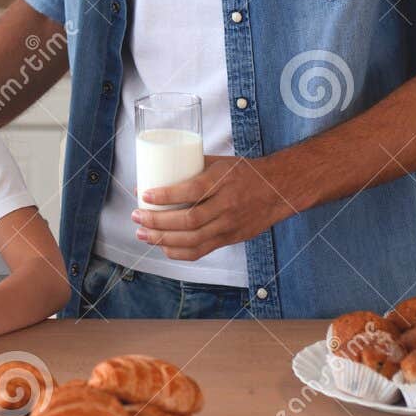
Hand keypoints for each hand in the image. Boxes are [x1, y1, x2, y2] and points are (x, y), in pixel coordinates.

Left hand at [133, 154, 295, 260]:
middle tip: (137, 217)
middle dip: (157, 221)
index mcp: (223, 182)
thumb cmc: (245, 172)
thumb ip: (192, 166)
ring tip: (143, 234)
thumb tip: (155, 171)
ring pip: (192, 239)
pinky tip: (163, 248)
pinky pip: (202, 250)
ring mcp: (229, 225)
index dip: (166, 196)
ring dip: (163, 239)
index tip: (144, 195)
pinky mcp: (230, 239)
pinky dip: (180, 253)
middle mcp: (226, 206)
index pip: (191, 192)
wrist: (278, 190)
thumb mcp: (220, 162)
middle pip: (188, 220)